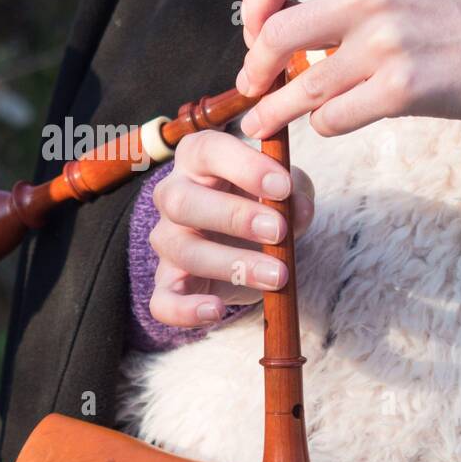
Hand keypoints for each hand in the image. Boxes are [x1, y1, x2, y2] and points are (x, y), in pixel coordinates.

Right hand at [147, 129, 314, 328]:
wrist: (248, 243)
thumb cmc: (264, 202)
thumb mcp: (287, 189)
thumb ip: (295, 190)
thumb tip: (297, 206)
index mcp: (199, 160)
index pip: (208, 150)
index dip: (244, 166)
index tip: (282, 186)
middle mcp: (173, 196)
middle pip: (182, 201)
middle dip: (233, 217)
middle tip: (279, 231)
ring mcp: (168, 240)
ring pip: (181, 250)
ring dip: (231, 264)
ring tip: (277, 276)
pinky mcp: (169, 282)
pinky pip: (163, 300)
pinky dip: (185, 310)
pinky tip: (216, 311)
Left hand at [236, 0, 460, 140]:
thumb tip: (291, 20)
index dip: (252, 5)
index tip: (254, 32)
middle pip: (276, 33)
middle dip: (254, 66)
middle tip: (251, 85)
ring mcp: (384, 45)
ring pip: (301, 85)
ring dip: (273, 110)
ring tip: (260, 124)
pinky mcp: (401, 91)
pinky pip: (334, 116)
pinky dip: (323, 125)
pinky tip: (329, 123)